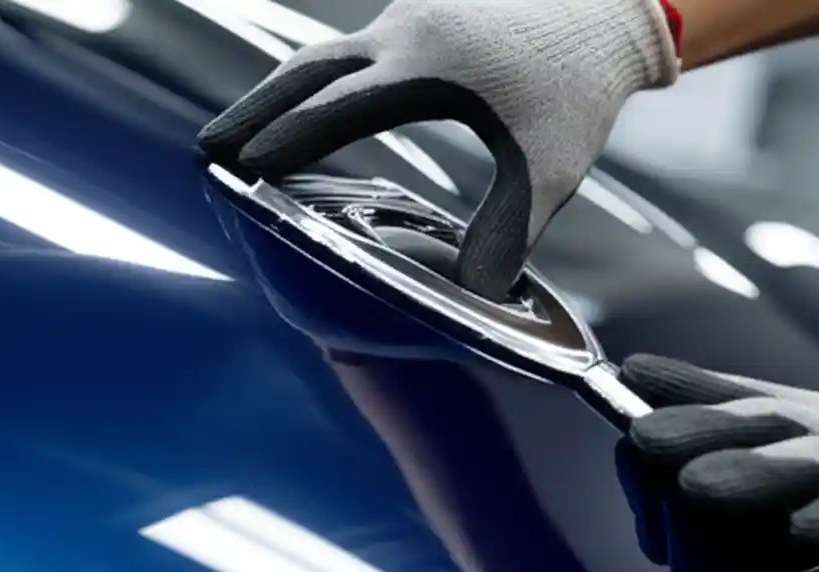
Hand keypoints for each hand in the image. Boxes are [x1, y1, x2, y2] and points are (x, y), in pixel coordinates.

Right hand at [198, 0, 679, 299]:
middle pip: (308, 69)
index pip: (336, 107)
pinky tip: (322, 103)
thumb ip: (506, 231)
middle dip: (254, 108)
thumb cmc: (580, 87)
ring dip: (282, 90)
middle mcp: (406, 31)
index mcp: (427, 66)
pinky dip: (323, 78)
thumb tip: (473, 295)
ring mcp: (413, 16)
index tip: (239, 172)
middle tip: (208, 150)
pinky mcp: (426, 14)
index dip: (285, 140)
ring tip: (247, 131)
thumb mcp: (548, 167)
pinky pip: (356, 46)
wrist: (610, 8)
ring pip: (328, 53)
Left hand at [620, 354, 818, 571]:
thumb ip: (719, 416)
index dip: (679, 408)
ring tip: (699, 484)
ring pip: (810, 464)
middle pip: (757, 426)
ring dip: (754, 472)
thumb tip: (634, 386)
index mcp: (791, 421)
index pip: (726, 406)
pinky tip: (808, 526)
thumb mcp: (794, 437)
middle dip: (699, 431)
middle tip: (641, 438)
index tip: (623, 396)